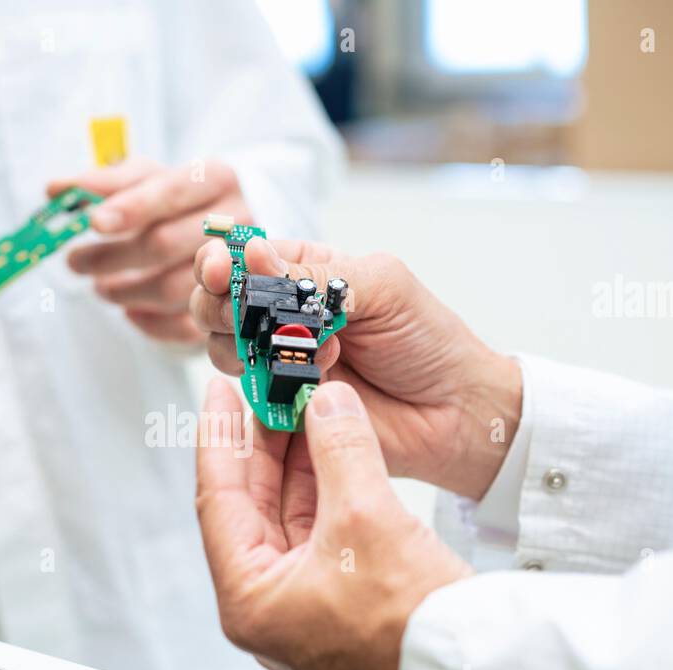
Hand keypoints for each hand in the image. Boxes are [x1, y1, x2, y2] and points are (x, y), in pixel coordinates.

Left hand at [48, 157, 250, 343]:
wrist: (238, 228)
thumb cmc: (184, 200)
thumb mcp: (152, 178)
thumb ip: (106, 182)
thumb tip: (56, 190)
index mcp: (216, 180)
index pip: (172, 192)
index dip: (132, 207)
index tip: (93, 222)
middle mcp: (233, 224)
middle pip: (166, 244)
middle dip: (112, 256)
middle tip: (75, 261)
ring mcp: (234, 269)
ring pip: (172, 289)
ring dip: (125, 292)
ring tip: (100, 286)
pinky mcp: (228, 308)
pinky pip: (187, 327)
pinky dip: (151, 323)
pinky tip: (130, 310)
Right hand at [191, 238, 522, 499]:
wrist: (454, 411)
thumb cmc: (429, 341)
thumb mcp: (382, 287)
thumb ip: (317, 276)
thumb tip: (256, 256)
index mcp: (308, 273)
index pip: (247, 258)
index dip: (224, 260)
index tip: (220, 268)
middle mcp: (285, 315)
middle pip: (218, 302)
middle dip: (218, 302)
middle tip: (239, 311)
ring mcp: (280, 361)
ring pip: (223, 347)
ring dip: (245, 344)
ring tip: (308, 346)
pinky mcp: (283, 404)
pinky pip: (250, 393)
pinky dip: (267, 383)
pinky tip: (313, 378)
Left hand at [195, 377, 470, 669]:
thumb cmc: (412, 626)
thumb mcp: (365, 516)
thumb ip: (339, 448)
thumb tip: (326, 403)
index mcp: (249, 602)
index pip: (218, 500)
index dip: (219, 436)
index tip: (220, 391)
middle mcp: (269, 609)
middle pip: (252, 506)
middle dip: (264, 446)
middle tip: (267, 393)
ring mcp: (305, 608)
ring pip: (290, 517)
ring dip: (300, 463)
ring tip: (306, 409)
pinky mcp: (341, 604)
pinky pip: (322, 532)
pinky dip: (328, 489)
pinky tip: (338, 450)